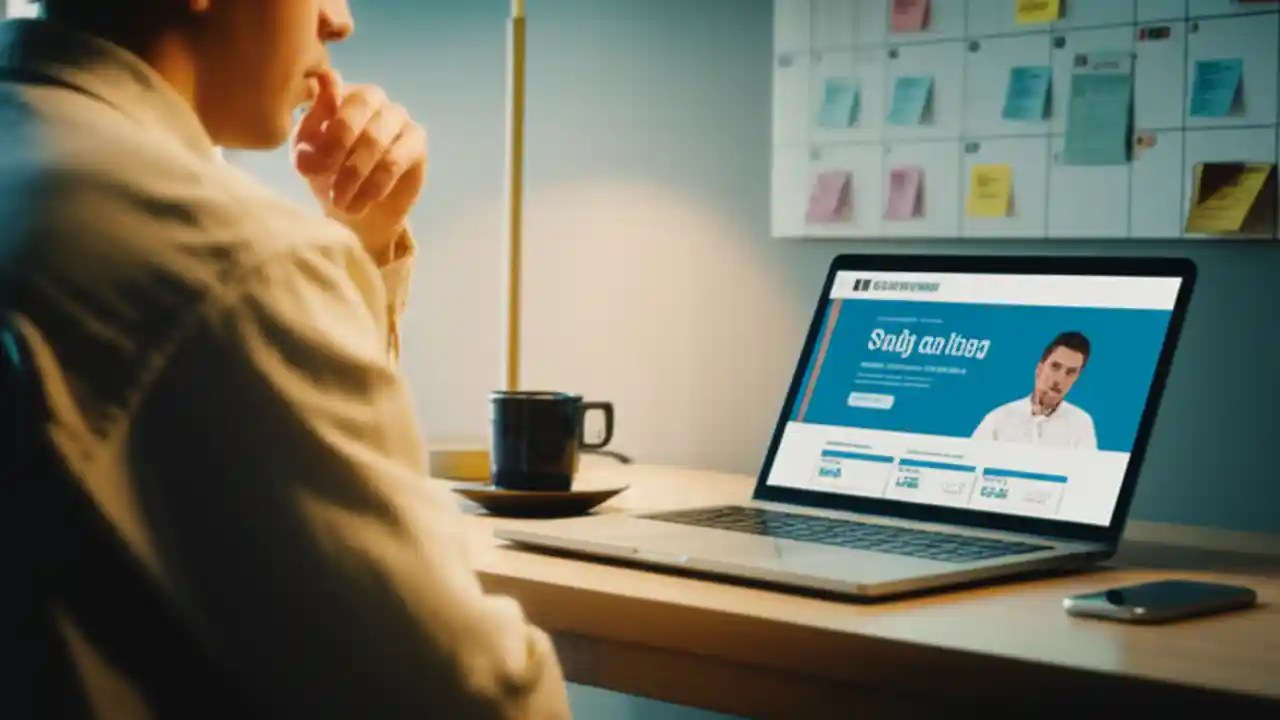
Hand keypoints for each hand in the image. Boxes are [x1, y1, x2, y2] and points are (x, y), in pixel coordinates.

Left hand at [292, 71, 427, 262]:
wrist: (357, 213)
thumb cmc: (327, 176)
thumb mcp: (306, 159)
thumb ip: (305, 141)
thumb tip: (309, 146)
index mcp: (338, 93)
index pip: (331, 85)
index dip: (320, 113)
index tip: (306, 148)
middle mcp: (372, 97)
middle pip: (362, 101)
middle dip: (338, 140)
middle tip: (321, 175)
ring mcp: (398, 116)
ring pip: (377, 136)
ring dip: (354, 172)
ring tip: (339, 201)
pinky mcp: (416, 141)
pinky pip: (394, 159)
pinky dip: (373, 185)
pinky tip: (359, 204)